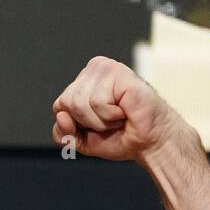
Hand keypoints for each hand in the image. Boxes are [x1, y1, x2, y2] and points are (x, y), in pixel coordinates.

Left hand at [51, 56, 191, 162]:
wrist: (149, 141)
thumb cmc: (120, 137)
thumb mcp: (82, 140)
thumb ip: (62, 133)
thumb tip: (61, 115)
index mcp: (83, 80)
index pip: (59, 105)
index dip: (75, 124)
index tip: (97, 125)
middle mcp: (93, 68)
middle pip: (66, 103)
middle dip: (87, 122)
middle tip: (110, 120)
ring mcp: (106, 68)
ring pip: (80, 103)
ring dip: (101, 120)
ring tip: (118, 116)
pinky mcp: (118, 72)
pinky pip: (97, 102)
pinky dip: (110, 116)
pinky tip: (124, 110)